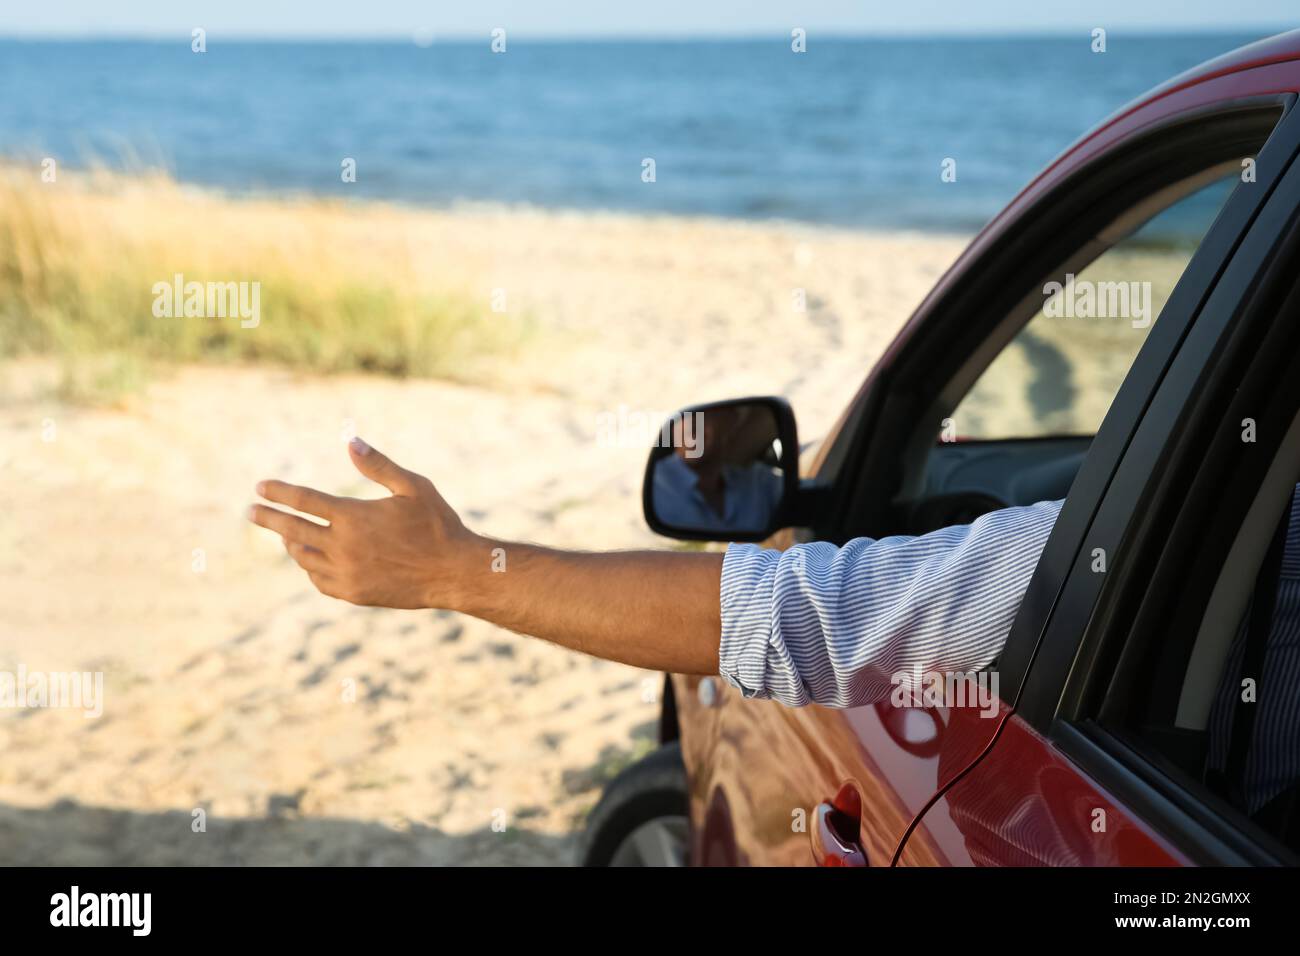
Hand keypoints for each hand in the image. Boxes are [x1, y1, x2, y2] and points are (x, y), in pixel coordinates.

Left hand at [248, 437, 477, 608]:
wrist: (453, 572)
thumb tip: (350, 442)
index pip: (303, 500)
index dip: (279, 492)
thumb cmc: (437, 524)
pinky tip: (312, 559)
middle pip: (292, 529)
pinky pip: (319, 580)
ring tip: (286, 534)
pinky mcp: (354, 593)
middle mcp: (343, 546)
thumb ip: (379, 466)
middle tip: (251, 511)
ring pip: (303, 557)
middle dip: (268, 518)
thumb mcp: (413, 487)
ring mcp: (346, 573)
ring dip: (291, 543)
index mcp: (354, 517)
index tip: (260, 487)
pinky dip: (311, 567)